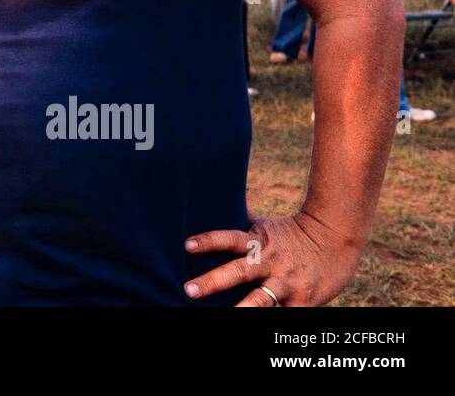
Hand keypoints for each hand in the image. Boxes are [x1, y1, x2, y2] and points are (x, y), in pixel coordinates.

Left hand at [183, 212, 363, 305]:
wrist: (337, 237)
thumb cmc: (294, 232)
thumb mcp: (266, 225)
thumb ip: (242, 220)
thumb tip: (218, 199)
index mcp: (258, 242)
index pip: (228, 239)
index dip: (209, 241)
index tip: (187, 245)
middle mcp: (270, 262)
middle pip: (238, 271)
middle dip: (212, 281)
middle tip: (189, 290)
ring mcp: (287, 282)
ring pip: (261, 299)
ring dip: (241, 309)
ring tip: (224, 319)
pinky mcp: (304, 301)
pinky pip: (285, 314)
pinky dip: (275, 318)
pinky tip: (255, 325)